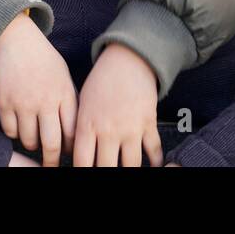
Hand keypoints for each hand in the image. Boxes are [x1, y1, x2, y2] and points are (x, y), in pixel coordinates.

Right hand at [0, 12, 77, 166]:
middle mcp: (45, 100)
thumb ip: (70, 100)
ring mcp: (23, 102)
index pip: (73, 132)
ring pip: (29, 141)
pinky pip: (10, 132)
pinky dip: (14, 134)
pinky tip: (19, 127)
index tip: (71, 155)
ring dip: (32, 145)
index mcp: (64, 93)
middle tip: (51, 165)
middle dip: (52, 160)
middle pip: (51, 144)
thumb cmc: (43, 59)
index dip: (72, 148)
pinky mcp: (4, 102)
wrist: (15, 40)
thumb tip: (76, 129)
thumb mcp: (63, 76)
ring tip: (35, 141)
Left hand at [73, 42, 162, 166]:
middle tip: (106, 171)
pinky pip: (154, 150)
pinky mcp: (149, 123)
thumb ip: (80, 130)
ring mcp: (131, 128)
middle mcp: (109, 130)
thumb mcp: (82, 104)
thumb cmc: (102, 80)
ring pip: (131, 165)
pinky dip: (155, 161)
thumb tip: (79, 155)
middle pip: (106, 169)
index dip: (82, 172)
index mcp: (88, 125)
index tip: (85, 173)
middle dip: (105, 173)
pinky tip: (152, 165)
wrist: (127, 60)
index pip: (82, 163)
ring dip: (129, 170)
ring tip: (125, 169)